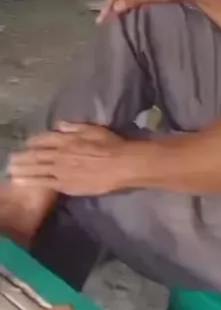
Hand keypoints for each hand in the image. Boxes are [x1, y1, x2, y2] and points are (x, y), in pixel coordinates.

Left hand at [8, 123, 150, 196]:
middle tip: (12, 159)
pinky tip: (20, 182)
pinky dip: (31, 181)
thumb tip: (59, 125)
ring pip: (36, 169)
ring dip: (22, 169)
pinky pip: (44, 183)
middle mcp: (60, 153)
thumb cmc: (111, 145)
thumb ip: (74, 127)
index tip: (28, 143)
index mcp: (67, 139)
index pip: (44, 139)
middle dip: (22, 156)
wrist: (121, 165)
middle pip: (36, 155)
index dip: (34, 141)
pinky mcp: (65, 184)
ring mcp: (60, 170)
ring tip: (10, 170)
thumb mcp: (93, 129)